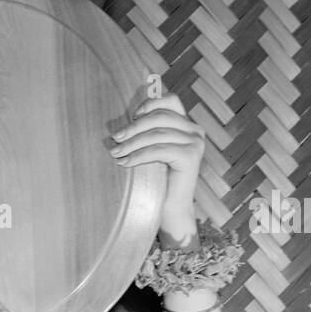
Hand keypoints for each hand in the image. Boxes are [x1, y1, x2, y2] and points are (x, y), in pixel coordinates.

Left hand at [108, 91, 204, 227]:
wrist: (171, 210)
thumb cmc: (156, 181)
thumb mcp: (152, 151)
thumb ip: (147, 134)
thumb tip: (122, 124)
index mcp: (186, 126)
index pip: (171, 101)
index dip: (151, 103)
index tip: (132, 115)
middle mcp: (194, 131)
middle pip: (160, 116)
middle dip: (134, 127)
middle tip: (115, 138)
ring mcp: (195, 143)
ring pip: (158, 133)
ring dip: (133, 142)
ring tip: (116, 152)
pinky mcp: (191, 156)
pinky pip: (160, 150)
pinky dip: (140, 155)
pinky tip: (126, 163)